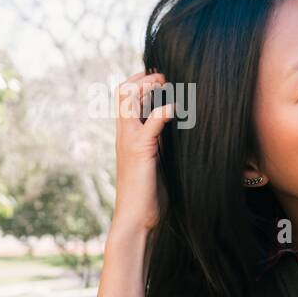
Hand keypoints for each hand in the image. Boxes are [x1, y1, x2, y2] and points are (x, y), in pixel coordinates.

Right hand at [111, 70, 172, 235]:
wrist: (138, 219)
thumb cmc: (150, 193)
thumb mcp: (157, 159)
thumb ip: (161, 141)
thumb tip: (175, 125)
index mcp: (129, 134)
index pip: (126, 97)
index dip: (141, 82)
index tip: (163, 80)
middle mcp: (125, 134)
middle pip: (122, 92)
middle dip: (142, 78)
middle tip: (164, 77)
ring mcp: (130, 142)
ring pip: (128, 101)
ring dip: (147, 88)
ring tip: (166, 84)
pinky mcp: (140, 153)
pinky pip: (149, 126)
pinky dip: (162, 113)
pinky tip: (175, 109)